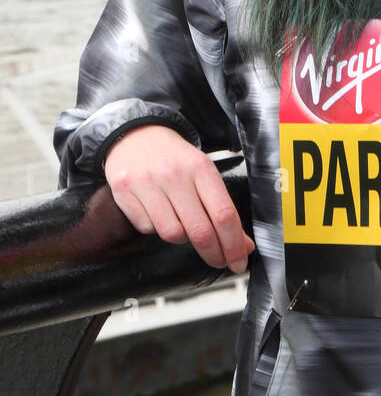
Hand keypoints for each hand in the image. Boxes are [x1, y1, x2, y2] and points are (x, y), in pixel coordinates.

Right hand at [104, 125, 255, 274]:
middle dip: (214, 253)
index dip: (234, 244)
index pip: (224, 214)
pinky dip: (156, 227)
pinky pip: (147, 228)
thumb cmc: (175, 158)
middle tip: (219, 261)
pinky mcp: (124, 192)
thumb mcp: (203, 172)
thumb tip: (242, 245)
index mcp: (200, 167)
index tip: (238, 260)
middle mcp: (173, 174)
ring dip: (182, 237)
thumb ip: (222, 208)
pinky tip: (159, 211)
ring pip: (172, 234)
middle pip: (200, 230)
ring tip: (182, 222)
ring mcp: (146, 183)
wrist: (136, 134)